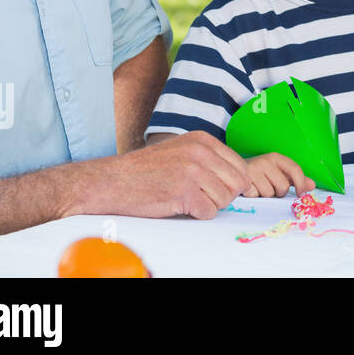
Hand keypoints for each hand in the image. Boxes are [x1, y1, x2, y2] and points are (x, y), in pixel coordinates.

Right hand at [70, 131, 251, 219]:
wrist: (111, 181)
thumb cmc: (146, 170)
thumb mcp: (181, 151)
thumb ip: (209, 160)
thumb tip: (242, 181)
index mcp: (203, 139)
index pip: (240, 165)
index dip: (232, 183)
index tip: (215, 188)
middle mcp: (201, 152)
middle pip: (238, 183)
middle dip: (224, 196)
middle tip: (202, 197)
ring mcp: (193, 171)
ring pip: (225, 199)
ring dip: (209, 206)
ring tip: (187, 200)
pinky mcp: (184, 192)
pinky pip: (209, 212)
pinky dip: (197, 215)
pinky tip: (180, 207)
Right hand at [242, 153, 312, 197]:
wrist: (233, 170)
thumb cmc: (260, 173)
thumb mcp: (278, 172)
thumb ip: (296, 179)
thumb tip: (312, 185)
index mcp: (276, 158)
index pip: (295, 169)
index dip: (301, 183)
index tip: (301, 193)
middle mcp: (266, 161)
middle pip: (282, 186)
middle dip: (278, 192)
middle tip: (271, 188)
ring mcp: (253, 170)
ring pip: (269, 193)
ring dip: (265, 195)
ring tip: (259, 187)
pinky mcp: (243, 180)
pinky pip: (255, 195)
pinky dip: (254, 195)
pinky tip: (250, 189)